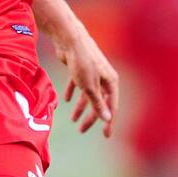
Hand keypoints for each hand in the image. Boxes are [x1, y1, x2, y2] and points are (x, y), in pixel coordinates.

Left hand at [53, 16, 119, 136]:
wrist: (70, 40)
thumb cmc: (82, 63)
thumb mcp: (89, 87)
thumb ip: (98, 103)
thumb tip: (107, 119)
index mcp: (111, 82)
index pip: (111, 106)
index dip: (108, 122)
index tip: (106, 135)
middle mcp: (104, 78)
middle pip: (99, 102)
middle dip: (91, 117)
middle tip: (82, 130)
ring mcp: (92, 73)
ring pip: (88, 94)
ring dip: (80, 107)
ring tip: (73, 119)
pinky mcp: (80, 69)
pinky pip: (78, 84)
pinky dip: (72, 92)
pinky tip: (66, 100)